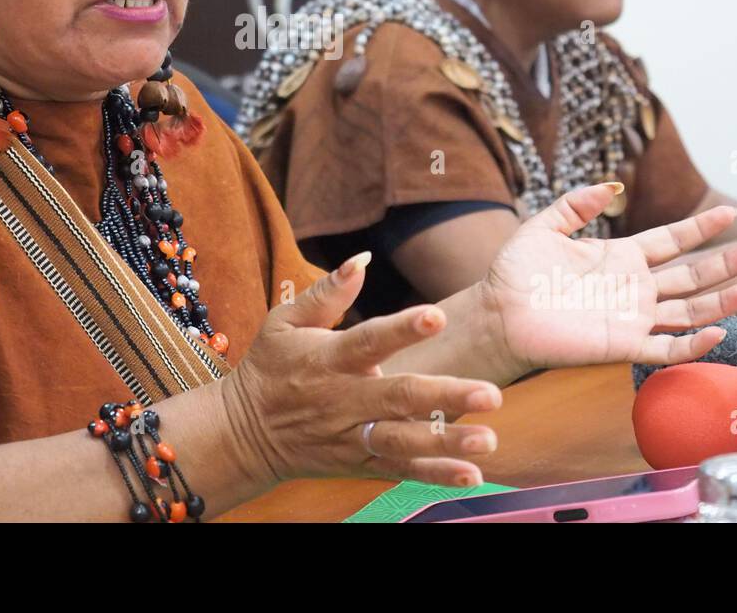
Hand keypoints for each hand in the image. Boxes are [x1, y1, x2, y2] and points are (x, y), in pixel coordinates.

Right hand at [220, 253, 504, 489]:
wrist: (244, 433)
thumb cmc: (270, 366)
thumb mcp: (284, 321)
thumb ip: (327, 292)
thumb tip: (363, 260)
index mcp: (327, 358)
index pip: (368, 341)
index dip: (402, 329)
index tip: (438, 316)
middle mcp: (342, 399)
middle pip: (397, 397)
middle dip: (445, 396)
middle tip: (491, 393)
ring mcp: (351, 436)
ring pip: (402, 441)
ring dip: (447, 442)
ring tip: (488, 441)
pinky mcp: (358, 463)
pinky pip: (400, 471)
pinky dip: (435, 475)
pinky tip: (471, 475)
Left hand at [482, 183, 736, 372]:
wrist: (497, 314)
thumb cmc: (515, 273)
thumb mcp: (544, 227)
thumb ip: (576, 205)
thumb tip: (611, 186)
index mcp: (620, 257)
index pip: (671, 240)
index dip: (699, 228)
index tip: (728, 212)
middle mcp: (633, 288)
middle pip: (691, 275)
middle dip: (725, 262)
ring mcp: (631, 318)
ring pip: (689, 311)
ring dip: (722, 301)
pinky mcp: (621, 346)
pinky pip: (665, 350)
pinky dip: (692, 345)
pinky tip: (717, 332)